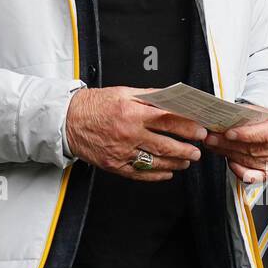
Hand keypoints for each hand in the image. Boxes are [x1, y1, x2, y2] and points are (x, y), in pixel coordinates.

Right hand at [63, 86, 206, 181]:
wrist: (68, 121)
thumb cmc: (95, 105)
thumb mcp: (123, 92)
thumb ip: (149, 96)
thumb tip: (173, 98)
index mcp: (131, 112)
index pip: (167, 120)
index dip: (187, 127)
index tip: (199, 130)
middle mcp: (128, 134)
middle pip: (165, 145)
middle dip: (186, 149)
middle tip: (198, 150)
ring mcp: (121, 152)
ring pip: (156, 162)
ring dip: (175, 163)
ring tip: (186, 161)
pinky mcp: (114, 165)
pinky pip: (140, 174)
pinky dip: (157, 175)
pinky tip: (168, 172)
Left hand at [202, 103, 267, 182]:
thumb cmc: (262, 120)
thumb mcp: (254, 111)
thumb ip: (241, 115)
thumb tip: (220, 118)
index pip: (264, 133)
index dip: (245, 134)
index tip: (228, 133)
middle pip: (251, 148)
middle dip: (227, 143)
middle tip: (210, 138)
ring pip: (247, 160)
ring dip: (227, 153)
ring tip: (212, 145)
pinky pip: (252, 176)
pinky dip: (239, 170)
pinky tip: (229, 161)